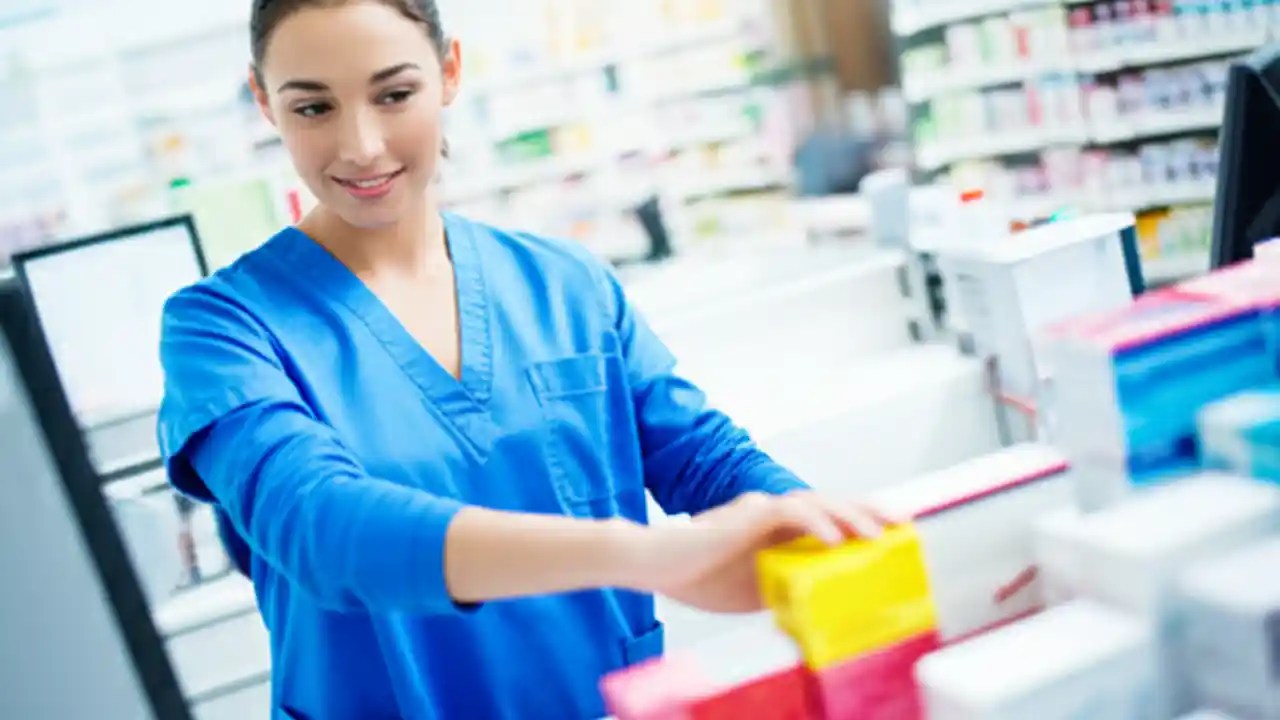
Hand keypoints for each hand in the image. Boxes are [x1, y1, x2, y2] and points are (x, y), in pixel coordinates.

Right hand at [632, 491, 895, 613]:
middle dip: (868, 512)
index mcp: (776, 528)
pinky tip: (836, 539)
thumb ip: (782, 588)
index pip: (827, 519)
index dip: (860, 522)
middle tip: (902, 525)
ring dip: (850, 517)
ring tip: (877, 534)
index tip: (892, 535)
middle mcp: (772, 512)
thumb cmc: (695, 575)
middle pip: (830, 503)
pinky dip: (815, 524)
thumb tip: (814, 606)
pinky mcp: (746, 515)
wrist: (653, 562)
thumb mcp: (751, 590)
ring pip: (815, 503)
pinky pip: (788, 514)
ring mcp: (760, 511)